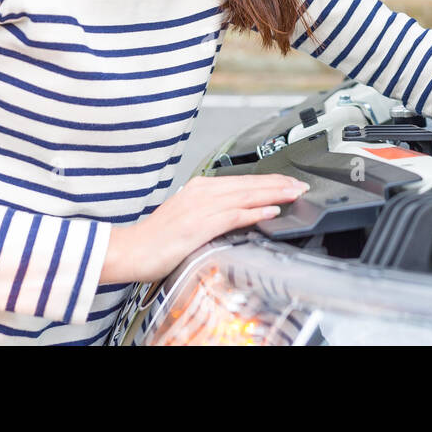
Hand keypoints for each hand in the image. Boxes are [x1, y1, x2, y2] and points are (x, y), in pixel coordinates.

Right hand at [100, 173, 308, 284]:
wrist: (130, 251)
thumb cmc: (156, 239)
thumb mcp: (187, 216)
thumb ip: (212, 211)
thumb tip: (238, 211)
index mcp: (199, 188)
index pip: (242, 181)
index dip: (268, 181)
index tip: (288, 182)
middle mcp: (201, 193)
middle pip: (248, 184)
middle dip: (278, 183)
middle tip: (301, 185)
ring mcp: (200, 208)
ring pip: (246, 195)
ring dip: (273, 193)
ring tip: (294, 193)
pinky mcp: (199, 225)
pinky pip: (233, 215)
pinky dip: (254, 211)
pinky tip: (271, 210)